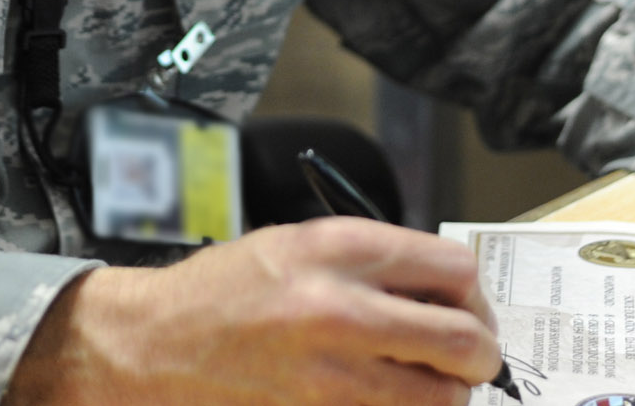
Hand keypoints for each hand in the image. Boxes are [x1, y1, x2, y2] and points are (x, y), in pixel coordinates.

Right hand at [4, 216, 503, 405]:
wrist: (155, 345)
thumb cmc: (224, 291)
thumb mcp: (298, 244)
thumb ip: (373, 259)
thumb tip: (443, 287)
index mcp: (338, 249)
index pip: (454, 269)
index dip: (472, 292)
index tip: (466, 305)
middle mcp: (340, 309)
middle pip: (463, 341)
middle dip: (479, 353)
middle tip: (472, 357)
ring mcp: (331, 376)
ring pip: (440, 399)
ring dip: (447, 394)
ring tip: (429, 382)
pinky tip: (388, 397)